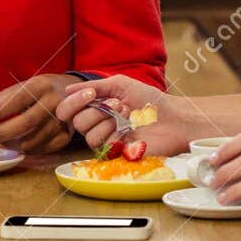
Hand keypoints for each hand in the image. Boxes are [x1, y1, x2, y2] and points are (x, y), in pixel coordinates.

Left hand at [0, 74, 74, 153]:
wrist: (76, 93)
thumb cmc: (42, 90)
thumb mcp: (24, 85)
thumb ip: (3, 98)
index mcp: (41, 85)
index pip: (17, 100)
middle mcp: (55, 101)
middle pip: (26, 123)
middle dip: (0, 134)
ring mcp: (64, 120)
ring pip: (34, 140)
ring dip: (12, 146)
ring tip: (0, 143)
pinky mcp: (68, 135)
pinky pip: (43, 149)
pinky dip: (28, 151)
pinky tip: (19, 146)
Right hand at [54, 77, 196, 157]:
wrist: (173, 118)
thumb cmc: (150, 100)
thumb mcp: (121, 84)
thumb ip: (95, 85)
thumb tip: (68, 88)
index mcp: (97, 107)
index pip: (68, 109)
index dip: (73, 102)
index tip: (90, 94)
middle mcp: (98, 124)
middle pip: (77, 123)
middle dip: (98, 111)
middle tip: (120, 106)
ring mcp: (107, 140)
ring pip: (89, 137)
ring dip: (108, 123)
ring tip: (127, 118)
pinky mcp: (117, 155)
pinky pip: (104, 148)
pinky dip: (117, 137)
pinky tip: (131, 133)